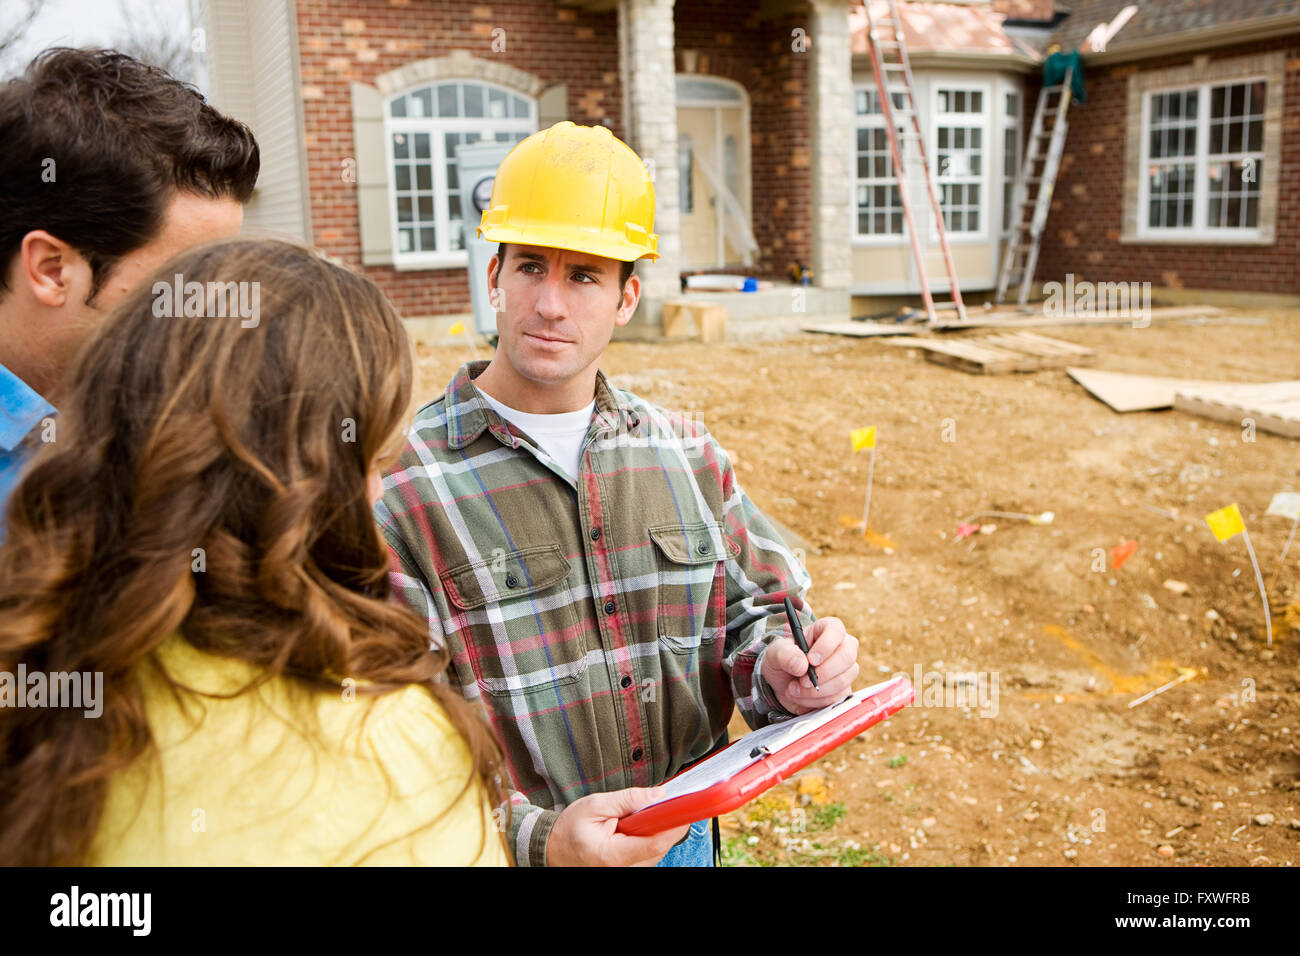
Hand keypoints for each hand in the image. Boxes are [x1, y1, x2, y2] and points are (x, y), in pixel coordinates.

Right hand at [546, 786, 689, 866]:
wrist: (553, 849)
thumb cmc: (569, 829)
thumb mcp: (595, 805)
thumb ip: (627, 800)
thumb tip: (658, 795)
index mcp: (612, 855)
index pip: (654, 843)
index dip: (673, 824)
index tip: (684, 807)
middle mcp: (623, 869)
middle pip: (660, 848)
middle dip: (666, 824)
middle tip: (662, 803)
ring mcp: (627, 871)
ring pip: (658, 851)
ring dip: (658, 831)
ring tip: (641, 815)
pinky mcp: (630, 868)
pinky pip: (650, 854)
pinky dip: (651, 838)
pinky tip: (640, 826)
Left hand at [762, 616, 860, 714]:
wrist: (783, 684)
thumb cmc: (784, 661)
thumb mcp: (775, 653)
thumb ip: (784, 654)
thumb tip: (801, 664)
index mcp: (826, 630)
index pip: (836, 630)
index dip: (826, 645)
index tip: (811, 660)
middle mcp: (841, 647)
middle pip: (847, 657)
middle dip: (822, 673)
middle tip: (801, 680)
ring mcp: (846, 669)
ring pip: (842, 680)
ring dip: (814, 691)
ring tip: (793, 689)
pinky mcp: (844, 689)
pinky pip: (837, 697)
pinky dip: (815, 700)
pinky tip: (802, 696)